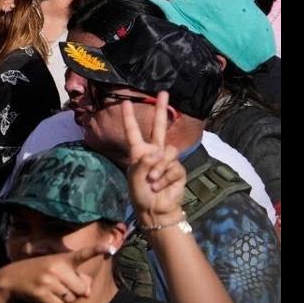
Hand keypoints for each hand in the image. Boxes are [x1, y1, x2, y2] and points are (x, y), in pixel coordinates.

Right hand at [0, 246, 112, 302]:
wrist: (12, 278)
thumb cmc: (39, 271)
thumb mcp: (56, 269)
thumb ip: (75, 278)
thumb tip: (88, 293)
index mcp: (62, 259)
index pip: (82, 254)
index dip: (96, 250)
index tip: (109, 248)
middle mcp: (56, 268)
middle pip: (81, 289)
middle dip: (76, 292)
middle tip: (62, 286)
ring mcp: (49, 281)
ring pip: (71, 299)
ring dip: (65, 299)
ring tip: (52, 290)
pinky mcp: (42, 294)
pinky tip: (46, 297)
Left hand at [123, 92, 186, 226]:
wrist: (155, 209)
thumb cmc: (140, 193)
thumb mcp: (135, 175)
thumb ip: (145, 161)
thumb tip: (159, 152)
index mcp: (138, 152)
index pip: (133, 132)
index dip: (129, 118)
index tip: (125, 103)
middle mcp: (153, 152)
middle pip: (159, 127)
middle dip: (161, 110)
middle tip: (163, 92)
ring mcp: (167, 160)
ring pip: (167, 152)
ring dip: (159, 168)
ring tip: (152, 181)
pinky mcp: (178, 169)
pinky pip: (174, 167)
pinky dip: (165, 178)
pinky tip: (161, 186)